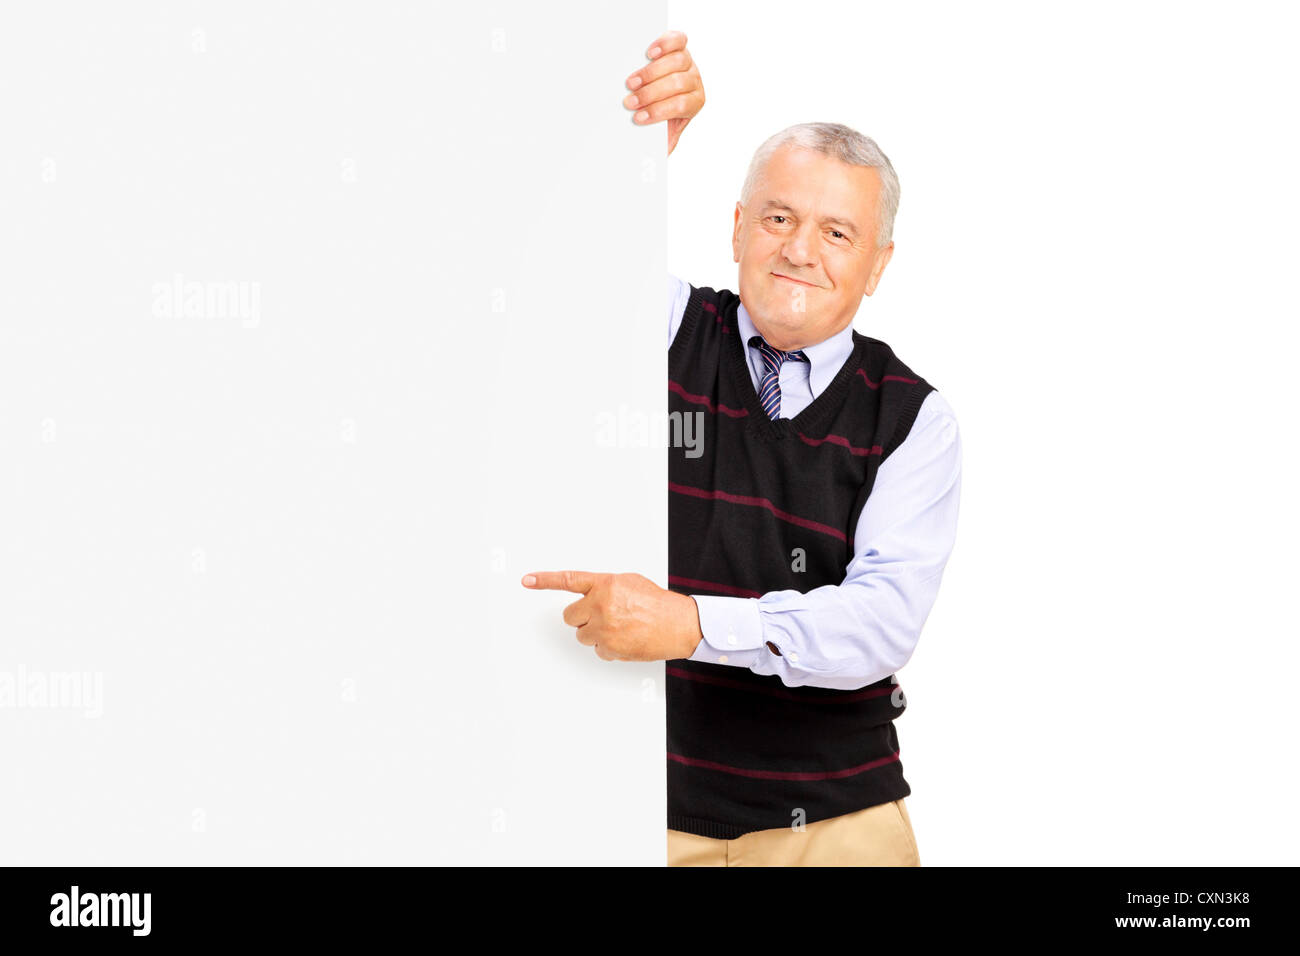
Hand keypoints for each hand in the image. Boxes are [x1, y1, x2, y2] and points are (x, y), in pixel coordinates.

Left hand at [522, 570, 702, 661]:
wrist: (679, 624)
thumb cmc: (657, 603)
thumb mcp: (629, 582)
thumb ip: (605, 587)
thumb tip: (590, 595)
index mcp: (605, 585)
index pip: (569, 580)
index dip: (544, 580)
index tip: (527, 580)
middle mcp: (601, 605)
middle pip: (571, 616)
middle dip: (582, 617)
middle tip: (601, 616)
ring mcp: (604, 629)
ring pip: (582, 635)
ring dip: (595, 633)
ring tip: (618, 627)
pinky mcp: (610, 648)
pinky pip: (597, 650)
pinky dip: (607, 647)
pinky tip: (624, 639)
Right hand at [623, 30, 704, 155]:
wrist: (667, 91)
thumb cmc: (663, 114)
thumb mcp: (664, 131)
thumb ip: (661, 143)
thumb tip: (651, 168)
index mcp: (695, 103)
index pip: (680, 106)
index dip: (659, 112)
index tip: (638, 119)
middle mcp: (695, 81)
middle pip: (677, 84)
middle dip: (651, 94)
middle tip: (629, 102)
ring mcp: (689, 62)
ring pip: (676, 62)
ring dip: (650, 73)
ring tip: (631, 82)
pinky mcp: (681, 46)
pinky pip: (678, 40)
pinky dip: (664, 44)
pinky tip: (649, 53)